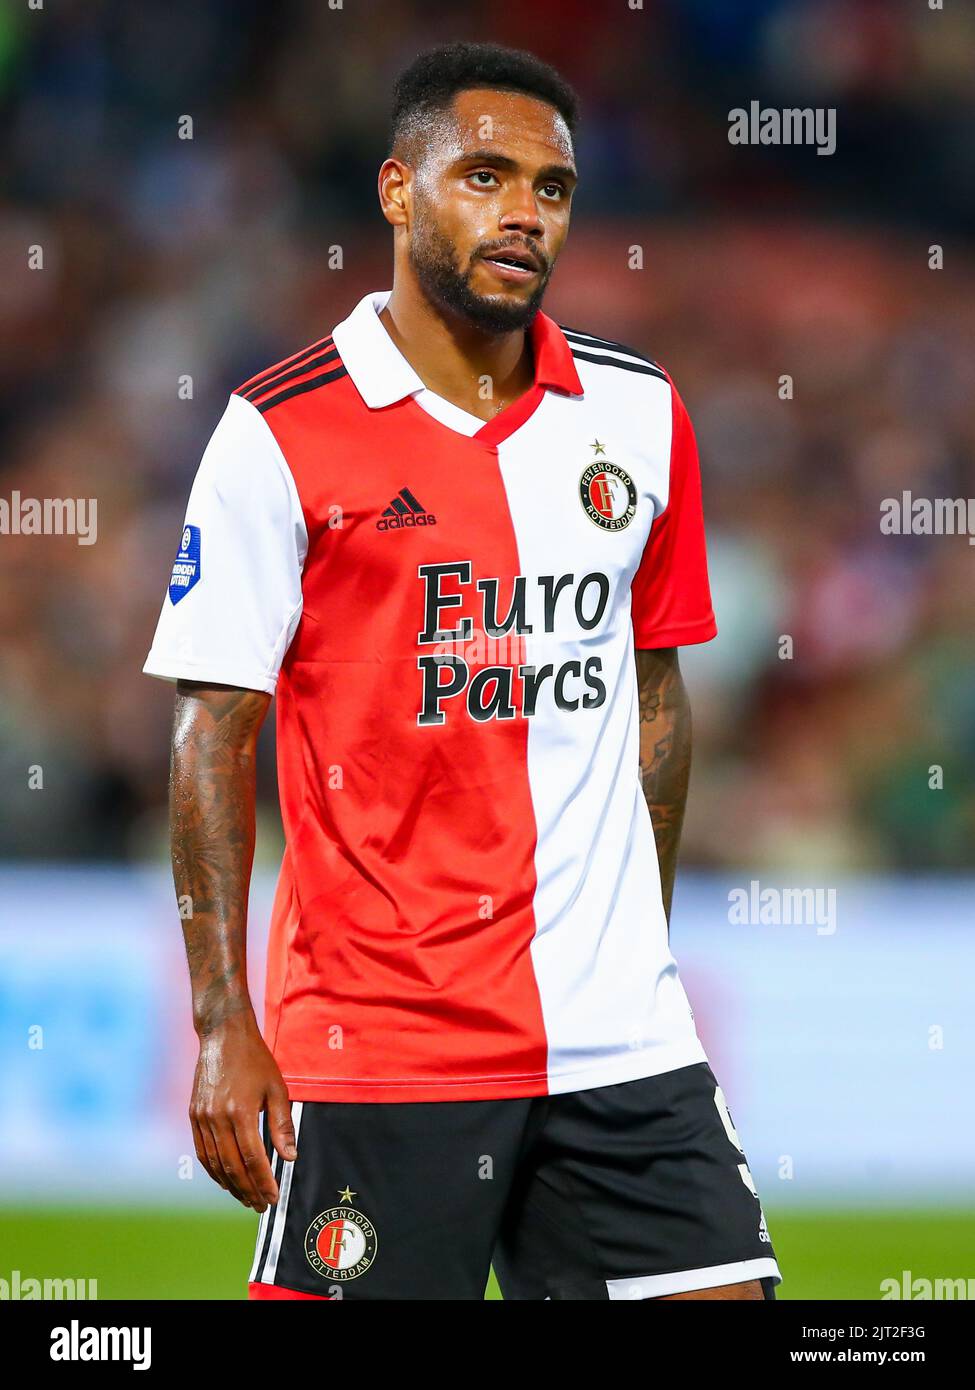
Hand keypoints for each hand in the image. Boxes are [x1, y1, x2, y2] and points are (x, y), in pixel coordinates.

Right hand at [189, 1012, 296, 1211]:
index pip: (253, 1159)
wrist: (222, 1035)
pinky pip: (202, 1151)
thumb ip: (282, 1125)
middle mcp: (217, 1119)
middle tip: (260, 1206)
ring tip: (245, 1198)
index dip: (263, 1182)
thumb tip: (289, 1158)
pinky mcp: (193, 1115)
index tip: (273, 1198)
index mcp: (240, 1112)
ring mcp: (201, 1118)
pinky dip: (214, 1170)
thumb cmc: (255, 1060)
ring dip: (230, 1185)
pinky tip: (225, 1179)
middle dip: (247, 1191)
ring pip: (215, 1164)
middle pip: (232, 1167)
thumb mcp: (277, 1088)